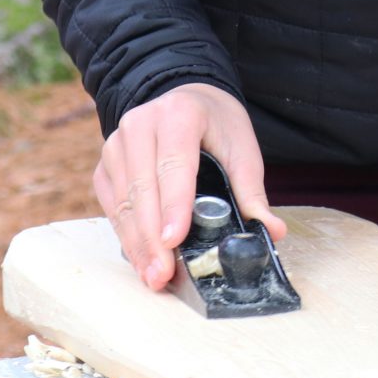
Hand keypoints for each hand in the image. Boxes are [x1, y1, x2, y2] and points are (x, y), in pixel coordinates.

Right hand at [92, 83, 284, 290]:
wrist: (186, 101)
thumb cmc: (216, 126)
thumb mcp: (242, 149)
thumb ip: (253, 192)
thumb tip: (272, 231)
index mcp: (178, 114)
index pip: (173, 165)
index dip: (173, 205)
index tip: (173, 240)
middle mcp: (140, 125)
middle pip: (143, 189)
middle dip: (152, 238)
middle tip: (163, 274)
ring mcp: (116, 144)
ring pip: (123, 202)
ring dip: (137, 244)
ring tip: (153, 276)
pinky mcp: (105, 165)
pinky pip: (112, 206)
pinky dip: (126, 236)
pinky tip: (142, 260)